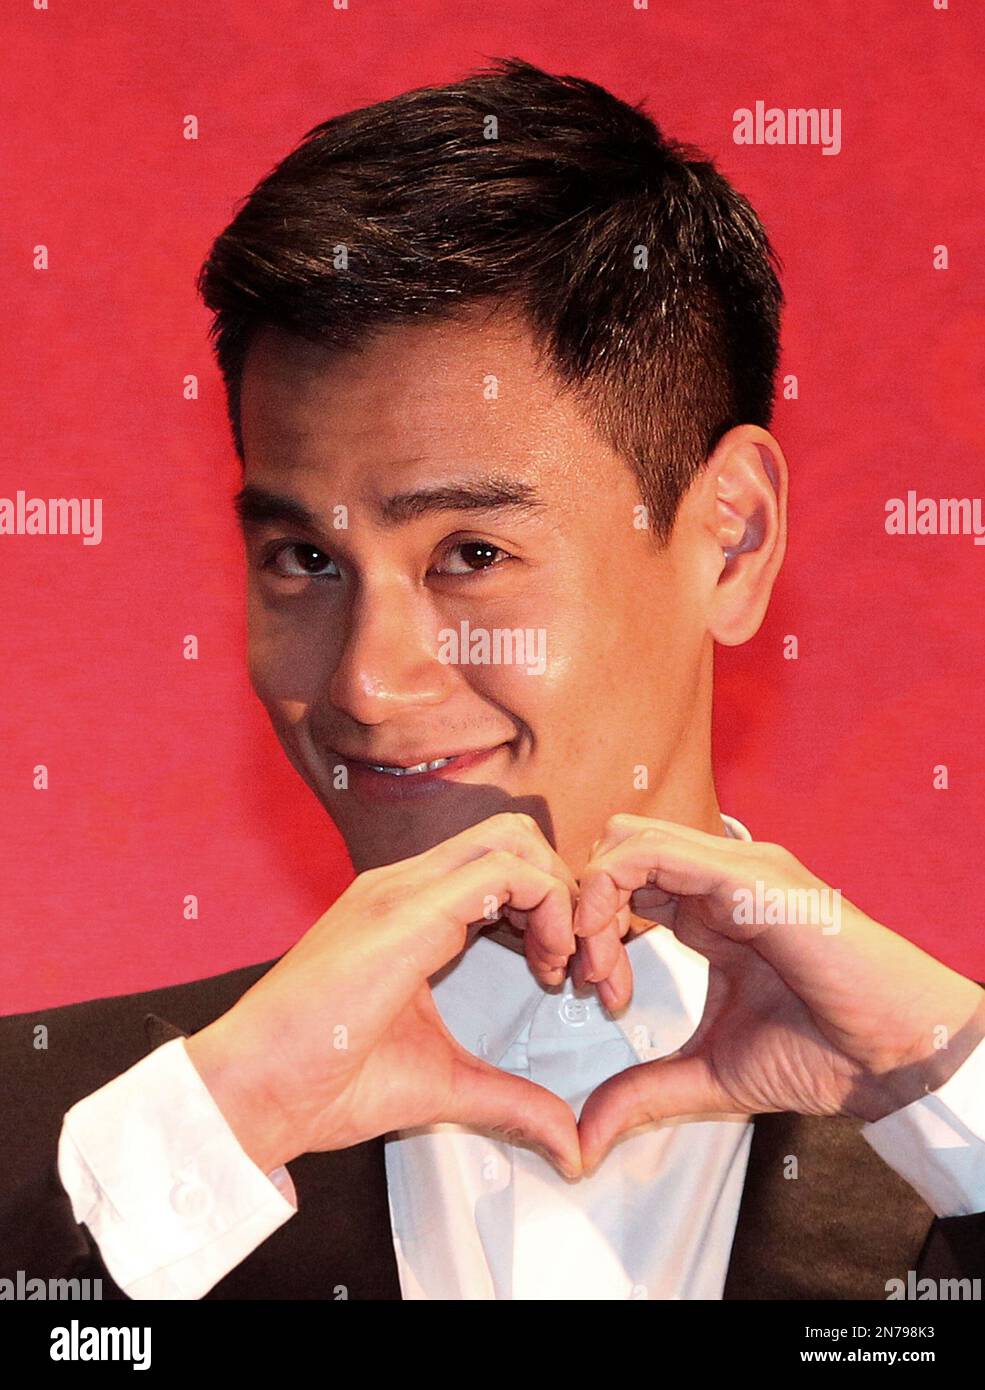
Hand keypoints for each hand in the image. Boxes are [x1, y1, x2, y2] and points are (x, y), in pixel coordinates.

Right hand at [185, 812, 584, 1178]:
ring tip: (563, 965)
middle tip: (578, 962)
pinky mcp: (409, 911)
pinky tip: (548, 964)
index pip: (500, 866)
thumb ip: (510, 1098)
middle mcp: (406, 885)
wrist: (254, 1091)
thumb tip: (569, 1140)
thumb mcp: (443, 1082)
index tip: (566, 973)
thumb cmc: (324, 1083)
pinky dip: (548, 904)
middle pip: (514, 836)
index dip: (549, 907)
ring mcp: (404, 889)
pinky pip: (503, 872)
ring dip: (561, 894)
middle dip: (564, 889)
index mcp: (408, 909)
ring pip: (514, 840)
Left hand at [574, 815, 984, 1170]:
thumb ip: (643, 1092)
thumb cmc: (823, 1054)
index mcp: (709, 911)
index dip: (592, 931)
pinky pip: (654, 852)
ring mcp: (733, 870)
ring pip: (626, 839)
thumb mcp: (709, 1073)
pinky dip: (610, 888)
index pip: (625, 884)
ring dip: (591, 898)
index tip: (597, 995)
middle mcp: (718, 878)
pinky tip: (609, 943)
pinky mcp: (746, 876)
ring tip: (599, 966)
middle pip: (616, 850)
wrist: (892, 1057)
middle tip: (584, 976)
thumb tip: (586, 1136)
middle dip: (582, 906)